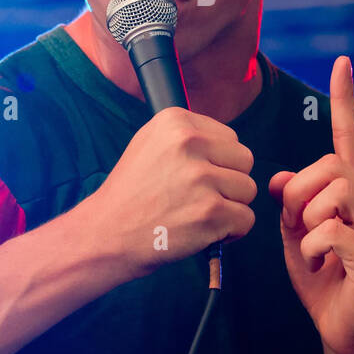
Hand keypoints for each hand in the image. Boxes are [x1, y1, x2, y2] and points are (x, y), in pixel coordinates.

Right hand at [84, 107, 256, 281]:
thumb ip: (186, 135)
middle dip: (229, 182)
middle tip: (199, 197)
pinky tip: (205, 232)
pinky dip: (231, 231)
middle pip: (244, 161)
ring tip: (198, 214)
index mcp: (176, 121)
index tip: (195, 177)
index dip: (218, 162)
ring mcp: (201, 178)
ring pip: (248, 190)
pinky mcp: (210, 212)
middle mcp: (190, 143)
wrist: (106, 233)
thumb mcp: (148, 142)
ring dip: (230, 207)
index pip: (230, 137)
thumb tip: (225, 142)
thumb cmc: (129, 193)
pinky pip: (246, 219)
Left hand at [268, 56, 353, 353]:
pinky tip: (321, 266)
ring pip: (334, 194)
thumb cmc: (324, 280)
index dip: (345, 101)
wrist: (345, 330)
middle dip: (299, 193)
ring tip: (312, 248)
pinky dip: (314, 248)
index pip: (352, 138)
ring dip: (307, 221)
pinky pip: (333, 232)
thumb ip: (291, 202)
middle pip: (330, 166)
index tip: (342, 63)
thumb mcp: (298, 234)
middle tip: (296, 226)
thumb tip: (278, 179)